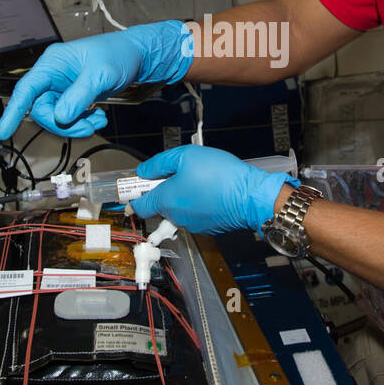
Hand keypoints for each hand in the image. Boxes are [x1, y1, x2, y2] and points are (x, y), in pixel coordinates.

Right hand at [0, 21, 192, 139]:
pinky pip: (68, 118)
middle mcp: (53, 75)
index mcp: (53, 63)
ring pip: (56, 118)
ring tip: (97, 120)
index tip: (4, 132)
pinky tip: (98, 118)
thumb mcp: (101, 74)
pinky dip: (83, 123)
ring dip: (76, 125)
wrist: (138, 56)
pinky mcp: (72, 97)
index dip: (13, 111)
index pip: (26, 89)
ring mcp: (62, 88)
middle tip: (87, 127)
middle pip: (42, 110)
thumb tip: (61, 116)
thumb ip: (79, 95)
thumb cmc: (119, 54)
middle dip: (63, 124)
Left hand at [128, 145, 297, 234]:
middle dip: (163, 190)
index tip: (134, 187)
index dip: (133, 195)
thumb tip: (144, 171)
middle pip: (159, 206)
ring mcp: (192, 225)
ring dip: (182, 196)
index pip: (138, 206)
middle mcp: (176, 217)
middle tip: (176, 173)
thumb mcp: (185, 156)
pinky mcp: (208, 227)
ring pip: (178, 210)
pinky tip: (210, 190)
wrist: (250, 196)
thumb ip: (159, 163)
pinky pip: (195, 214)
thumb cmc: (220, 175)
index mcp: (166, 200)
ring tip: (198, 179)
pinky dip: (197, 203)